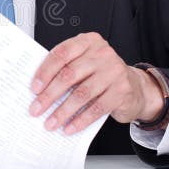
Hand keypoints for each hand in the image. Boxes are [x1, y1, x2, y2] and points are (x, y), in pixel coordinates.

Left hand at [29, 32, 164, 133]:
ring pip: (82, 94)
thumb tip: (39, 89)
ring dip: (63, 111)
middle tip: (37, 108)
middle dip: (49, 95)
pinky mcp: (122, 91)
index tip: (34, 88)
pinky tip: (69, 127)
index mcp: (88, 41)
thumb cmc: (101, 74)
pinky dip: (80, 120)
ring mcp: (114, 72)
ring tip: (51, 122)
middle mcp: (102, 53)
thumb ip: (65, 68)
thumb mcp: (84, 63)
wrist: (134, 86)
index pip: (62, 54)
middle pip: (69, 74)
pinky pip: (96, 108)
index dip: (45, 72)